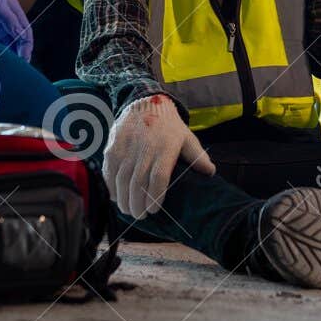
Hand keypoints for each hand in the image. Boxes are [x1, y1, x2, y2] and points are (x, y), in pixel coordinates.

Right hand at [103, 95, 215, 218]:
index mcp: (164, 148)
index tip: (154, 209)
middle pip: (137, 184)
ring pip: (122, 181)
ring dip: (124, 200)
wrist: (144, 104)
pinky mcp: (112, 148)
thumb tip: (211, 172)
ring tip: (129, 211)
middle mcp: (144, 149)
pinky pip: (109, 172)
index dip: (155, 197)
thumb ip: (198, 157)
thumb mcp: (187, 138)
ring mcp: (125, 149)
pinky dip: (111, 188)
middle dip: (138, 204)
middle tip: (141, 216)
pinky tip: (116, 198)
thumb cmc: (168, 126)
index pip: (158, 178)